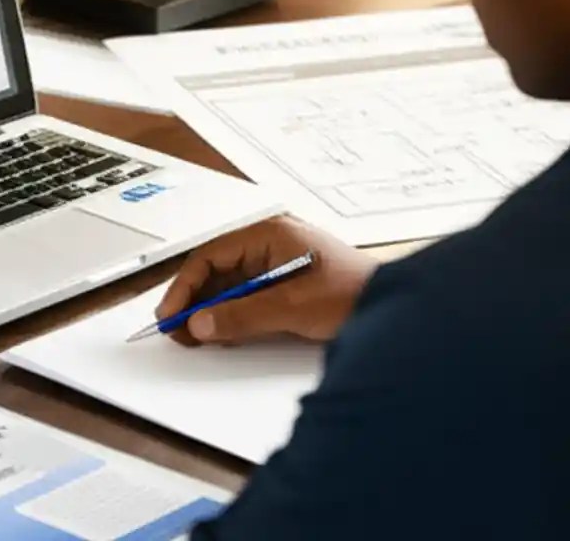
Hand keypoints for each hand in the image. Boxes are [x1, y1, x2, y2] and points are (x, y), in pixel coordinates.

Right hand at [157, 216, 377, 345]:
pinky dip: (231, 316)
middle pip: (217, 270)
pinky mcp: (286, 286)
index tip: (172, 314)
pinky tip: (222, 334)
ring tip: (196, 336)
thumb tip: (200, 323)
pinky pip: (247, 298)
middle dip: (195, 300)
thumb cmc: (354, 294)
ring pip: (229, 287)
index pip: (211, 256)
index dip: (186, 286)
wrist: (397, 309)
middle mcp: (270, 244)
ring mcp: (277, 265)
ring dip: (212, 311)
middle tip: (178, 330)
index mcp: (269, 234)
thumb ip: (242, 315)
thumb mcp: (291, 306)